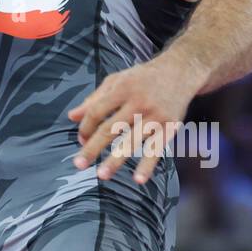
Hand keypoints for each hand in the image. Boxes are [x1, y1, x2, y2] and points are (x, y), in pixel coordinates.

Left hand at [66, 56, 201, 184]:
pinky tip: (138, 179)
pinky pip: (156, 149)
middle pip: (110, 129)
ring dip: (115, 160)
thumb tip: (72, 117)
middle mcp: (138, 103)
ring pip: (131, 141)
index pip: (97, 111)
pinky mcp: (169, 127)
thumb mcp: (116, 81)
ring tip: (102, 175)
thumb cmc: (143, 77)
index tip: (81, 139)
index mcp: (122, 89)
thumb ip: (94, 99)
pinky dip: (147, 165)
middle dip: (93, 147)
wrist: (180, 71)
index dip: (86, 127)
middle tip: (78, 164)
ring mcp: (154, 116)